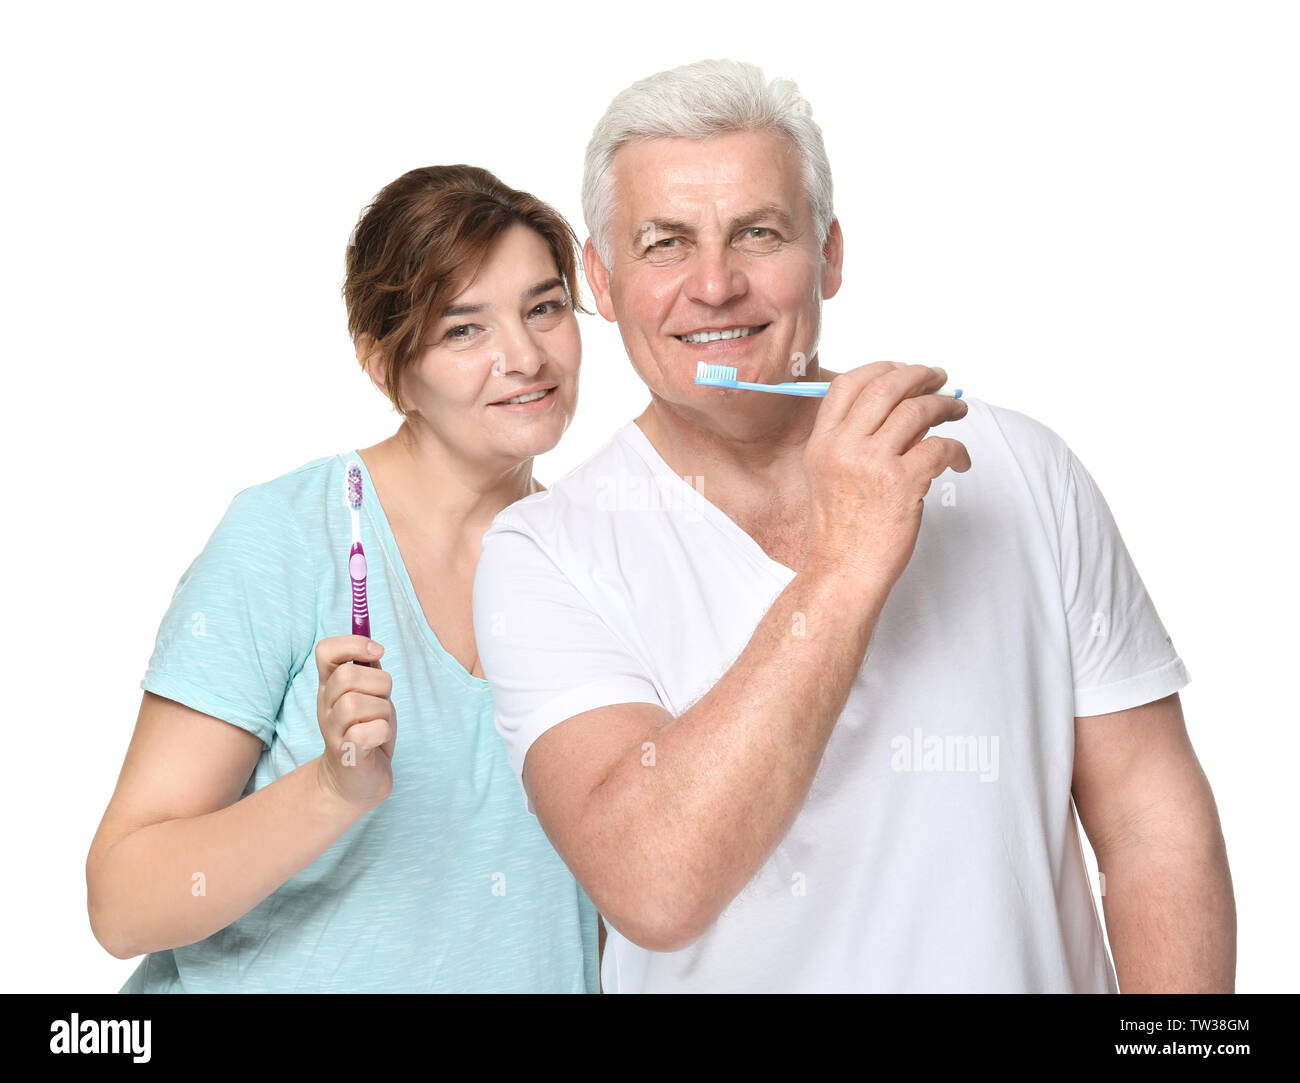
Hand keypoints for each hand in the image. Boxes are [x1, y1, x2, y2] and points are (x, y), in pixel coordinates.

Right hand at [313, 635, 395, 812]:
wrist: (354, 782)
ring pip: (357, 704)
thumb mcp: (369, 695)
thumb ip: (370, 670)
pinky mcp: (346, 754)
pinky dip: (382, 733)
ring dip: (382, 711)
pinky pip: (367, 732)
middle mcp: (325, 706)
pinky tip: (379, 740)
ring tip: (380, 723)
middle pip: (347, 678)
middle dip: (379, 684)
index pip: (325, 651)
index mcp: (329, 686)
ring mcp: (333, 731)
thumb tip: (374, 647)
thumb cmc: (366, 731)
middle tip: (382, 701)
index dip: (353, 644)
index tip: (376, 653)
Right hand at [803, 362, 970, 593]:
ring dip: (945, 406)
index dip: (882, 369)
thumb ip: (851, 441)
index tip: (905, 371)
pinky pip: (940, 447)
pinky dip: (958, 449)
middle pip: (887, 387)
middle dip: (921, 377)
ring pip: (918, 411)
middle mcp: (843, 447)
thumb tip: (900, 410)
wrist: (841, 573)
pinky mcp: (902, 484)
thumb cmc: (840, 531)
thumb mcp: (827, 476)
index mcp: (822, 442)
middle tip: (941, 380)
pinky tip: (961, 461)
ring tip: (957, 411)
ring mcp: (872, 464)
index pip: (849, 384)